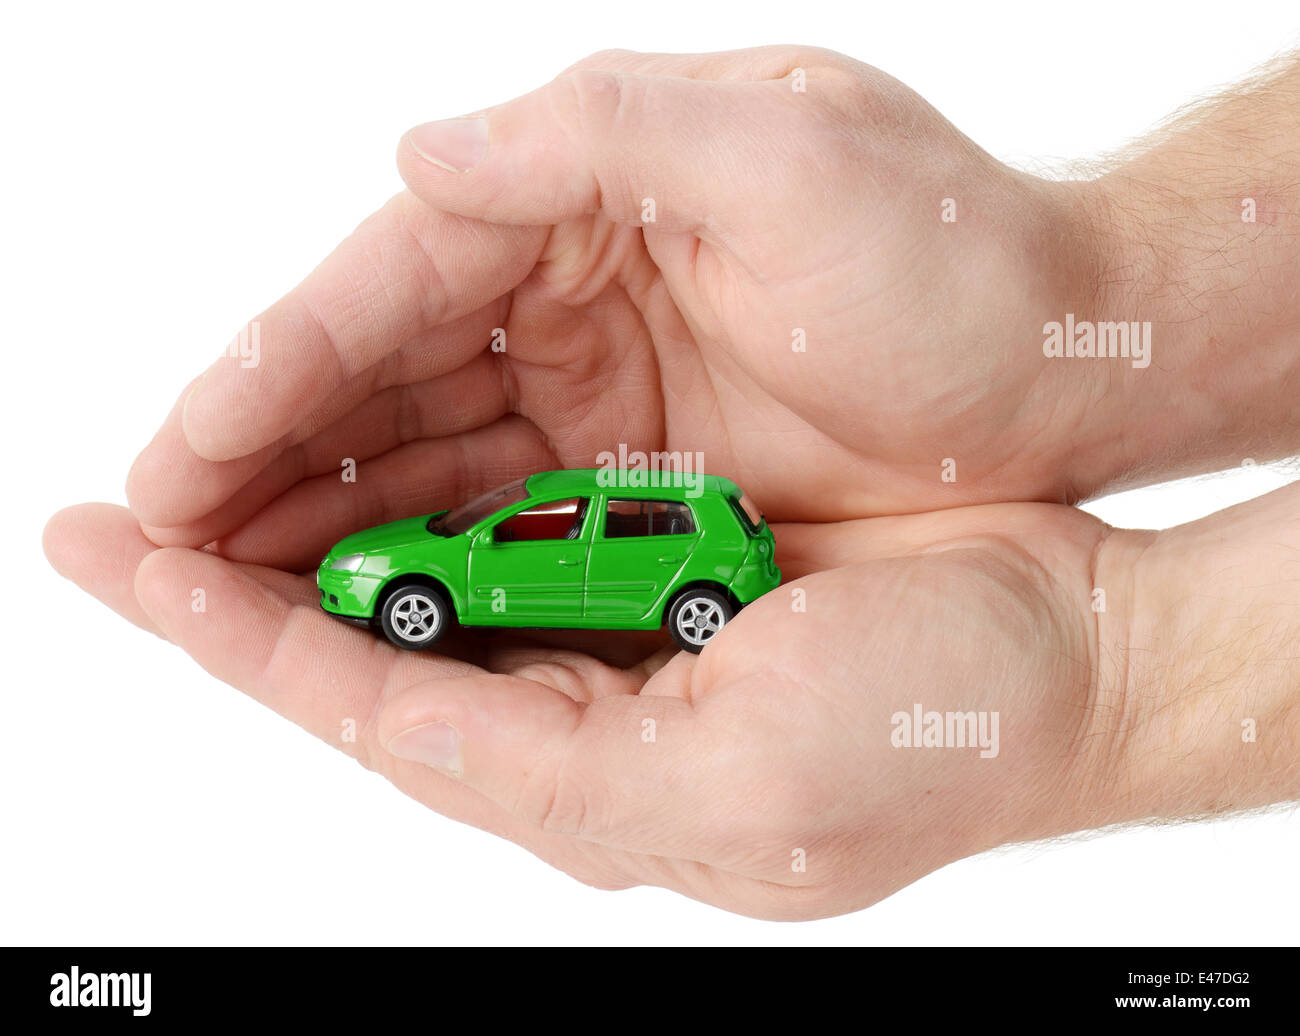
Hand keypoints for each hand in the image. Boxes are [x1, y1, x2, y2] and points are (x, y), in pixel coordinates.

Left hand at [45, 498, 1121, 917]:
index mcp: (583, 776)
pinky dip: (454, 467)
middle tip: (134, 511)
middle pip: (381, 638)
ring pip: (445, 560)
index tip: (126, 567)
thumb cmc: (933, 736)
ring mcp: (629, 620)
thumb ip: (559, 772)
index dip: (236, 638)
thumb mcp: (735, 787)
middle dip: (251, 576)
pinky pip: (535, 501)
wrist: (1062, 649)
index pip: (369, 705)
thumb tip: (409, 735)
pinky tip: (391, 431)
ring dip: (337, 510)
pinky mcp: (676, 549)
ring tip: (224, 456)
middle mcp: (585, 701)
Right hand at [126, 45, 1112, 577]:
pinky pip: (501, 520)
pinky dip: (423, 559)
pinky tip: (357, 605)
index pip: (385, 284)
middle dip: (264, 460)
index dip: (270, 370)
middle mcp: (571, 294)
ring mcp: (600, 395)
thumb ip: (596, 136)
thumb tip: (420, 156)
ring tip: (219, 592)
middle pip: (377, 381)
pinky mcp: (637, 479)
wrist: (1063, 364)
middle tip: (158, 545)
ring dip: (325, 524)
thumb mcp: (789, 157)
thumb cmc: (951, 256)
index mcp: (583, 199)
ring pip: (424, 461)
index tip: (178, 460)